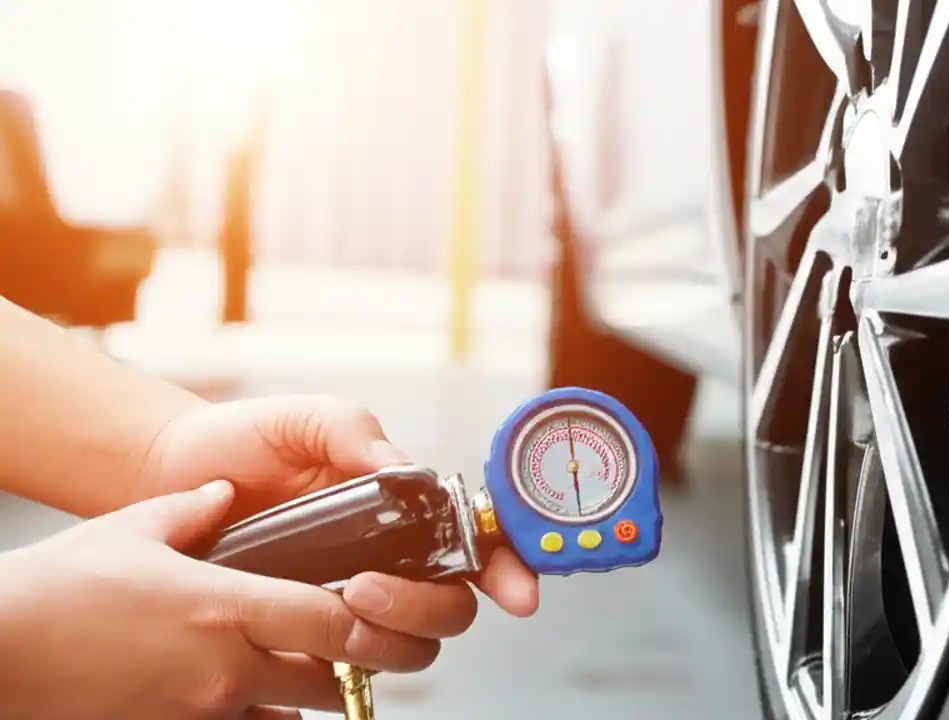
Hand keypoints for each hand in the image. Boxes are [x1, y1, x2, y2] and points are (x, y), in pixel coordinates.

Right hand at [0, 481, 447, 718]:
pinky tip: (243, 691)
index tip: (384, 611)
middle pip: (331, 682)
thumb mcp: (130, 530)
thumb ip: (194, 510)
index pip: (333, 623)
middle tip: (346, 643)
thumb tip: (226, 493)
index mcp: (225, 607)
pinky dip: (257, 717)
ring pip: (292, 716)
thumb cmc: (53, 590)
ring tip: (291, 666)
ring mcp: (200, 712)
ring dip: (304, 696)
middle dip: (349, 666)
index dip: (373, 622)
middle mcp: (224, 668)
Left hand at [137, 396, 538, 644]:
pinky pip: (353, 665)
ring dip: (393, 635)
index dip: (511, 569)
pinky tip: (315, 638)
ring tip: (343, 604)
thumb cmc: (244, 440)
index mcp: (407, 508)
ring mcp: (357, 599)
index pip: (479, 542)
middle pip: (454, 605)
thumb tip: (406, 469)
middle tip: (372, 587)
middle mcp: (395, 558)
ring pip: (414, 645)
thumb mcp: (306, 418)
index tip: (518, 593)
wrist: (172, 475)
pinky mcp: (313, 631)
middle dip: (430, 606)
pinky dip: (350, 661)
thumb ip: (356, 432)